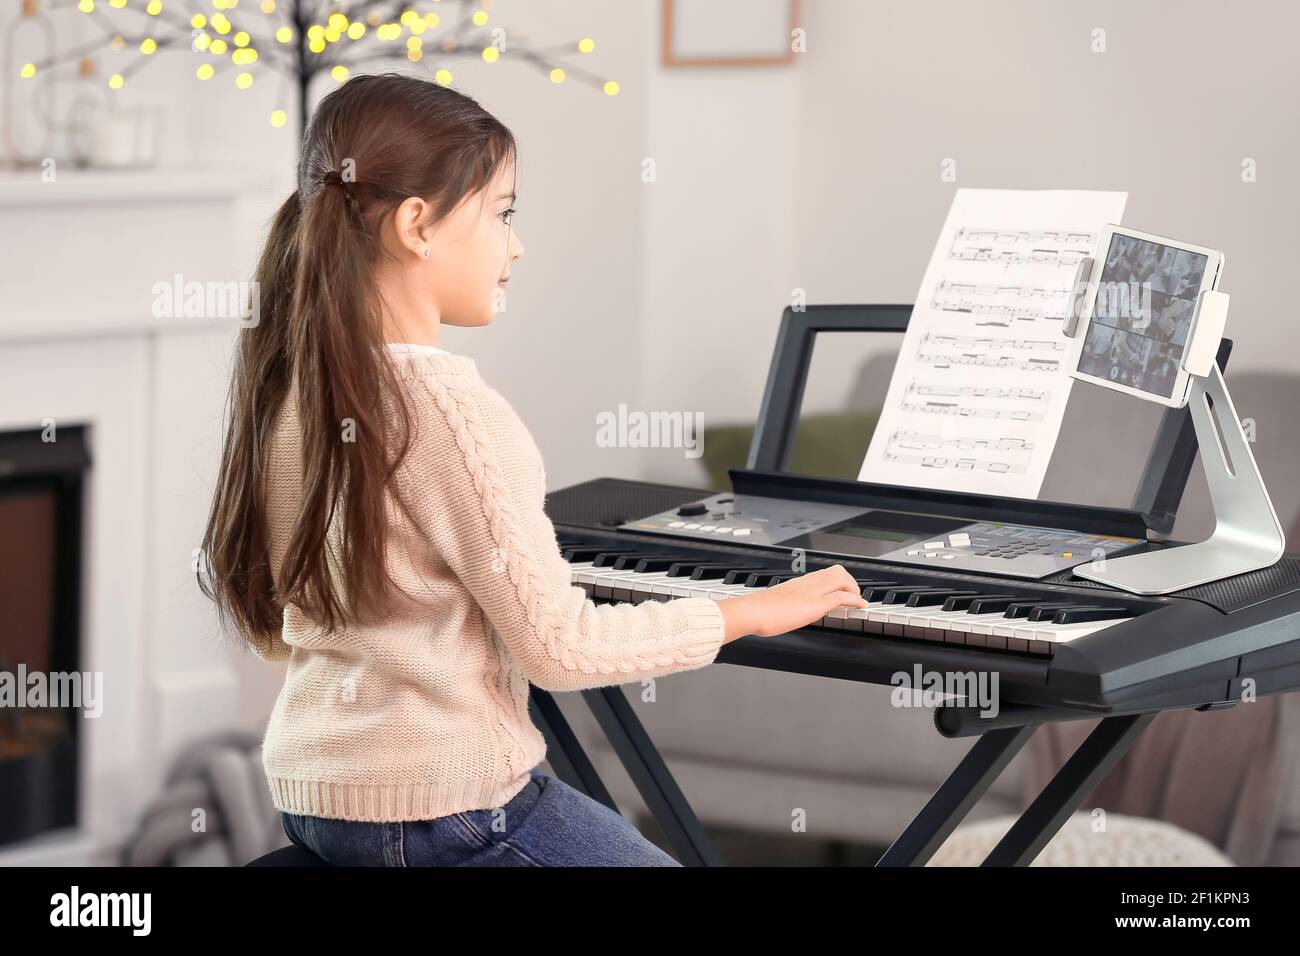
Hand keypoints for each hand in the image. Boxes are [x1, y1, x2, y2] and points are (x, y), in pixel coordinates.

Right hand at [717, 565, 868, 640]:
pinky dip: (855, 600)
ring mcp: (812, 593)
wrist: (751, 611)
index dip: (838, 581)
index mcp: (797, 583)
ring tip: (858, 601)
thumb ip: (784, 605)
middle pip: (837, 571)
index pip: (824, 574)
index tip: (843, 590)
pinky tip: (860, 607)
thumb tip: (784, 613)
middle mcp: (807, 584)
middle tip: (854, 596)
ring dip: (854, 590)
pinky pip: (842, 597)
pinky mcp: (815, 604)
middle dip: (850, 583)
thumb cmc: (757, 611)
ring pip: (842, 579)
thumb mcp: (774, 604)